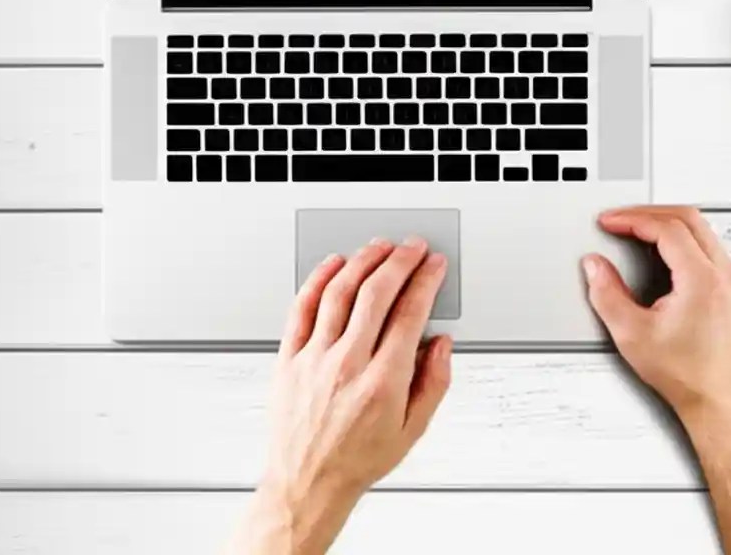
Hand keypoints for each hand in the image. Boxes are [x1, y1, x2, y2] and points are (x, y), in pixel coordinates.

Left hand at [230, 237, 452, 554]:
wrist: (307, 483)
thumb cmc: (357, 460)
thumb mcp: (414, 430)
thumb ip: (434, 383)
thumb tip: (442, 345)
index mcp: (383, 382)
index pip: (410, 314)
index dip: (426, 281)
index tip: (435, 267)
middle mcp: (347, 364)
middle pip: (376, 293)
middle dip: (400, 261)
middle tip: (413, 248)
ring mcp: (314, 359)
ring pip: (339, 292)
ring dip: (362, 262)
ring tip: (379, 248)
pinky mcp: (289, 359)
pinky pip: (302, 308)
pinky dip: (318, 280)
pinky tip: (333, 265)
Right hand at [582, 206, 730, 419]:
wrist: (715, 401)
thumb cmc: (686, 376)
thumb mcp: (632, 335)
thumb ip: (607, 294)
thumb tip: (595, 266)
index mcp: (703, 280)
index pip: (667, 228)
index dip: (633, 219)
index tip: (611, 222)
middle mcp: (725, 275)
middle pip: (689, 218)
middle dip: (650, 213)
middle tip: (621, 220)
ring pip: (702, 229)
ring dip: (668, 223)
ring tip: (638, 231)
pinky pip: (710, 247)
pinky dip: (684, 239)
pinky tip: (663, 251)